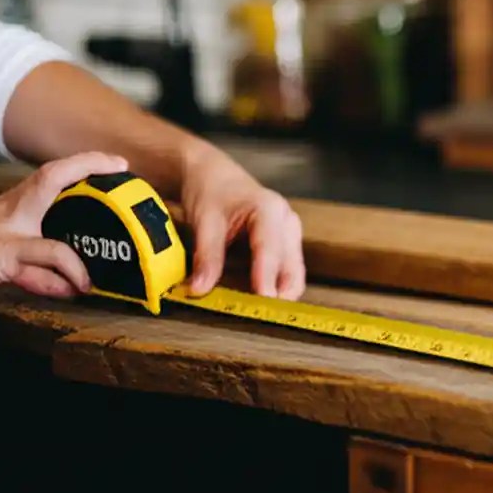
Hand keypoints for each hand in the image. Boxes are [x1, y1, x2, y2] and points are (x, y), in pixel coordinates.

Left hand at [0, 152, 128, 299]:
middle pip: (58, 187)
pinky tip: (66, 273)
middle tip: (120, 189)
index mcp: (20, 207)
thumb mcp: (3, 258)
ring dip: (75, 213)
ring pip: (49, 215)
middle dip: (89, 181)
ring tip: (103, 222)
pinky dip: (56, 257)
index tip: (120, 166)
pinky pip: (36, 248)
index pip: (59, 174)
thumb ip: (42, 268)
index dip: (91, 164)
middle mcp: (16, 214)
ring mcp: (7, 230)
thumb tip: (77, 281)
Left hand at [172, 150, 303, 299]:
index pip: (270, 249)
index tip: (264, 301)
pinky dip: (277, 286)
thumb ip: (206, 257)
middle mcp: (286, 221)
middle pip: (292, 265)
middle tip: (263, 317)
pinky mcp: (287, 242)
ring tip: (260, 313)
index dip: (267, 277)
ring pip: (294, 272)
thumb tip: (198, 289)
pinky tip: (261, 300)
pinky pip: (288, 270)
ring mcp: (290, 232)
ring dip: (281, 293)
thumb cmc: (211, 192)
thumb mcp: (204, 222)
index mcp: (268, 210)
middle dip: (281, 293)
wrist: (213, 174)